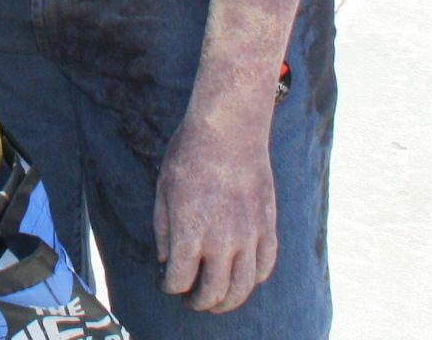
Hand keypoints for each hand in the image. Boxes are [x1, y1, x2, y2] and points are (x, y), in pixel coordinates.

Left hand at [156, 108, 277, 312]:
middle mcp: (222, 241)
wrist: (230, 129)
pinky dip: (254, 279)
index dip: (169, 288)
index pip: (179, 281)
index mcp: (190, 233)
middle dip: (198, 302)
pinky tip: (243, 278)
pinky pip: (265, 266)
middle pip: (212, 293)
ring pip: (243, 288)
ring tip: (218, 301)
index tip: (167, 284)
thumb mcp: (163, 190)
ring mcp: (249, 236)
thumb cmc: (190, 155)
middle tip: (192, 300)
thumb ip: (163, 231)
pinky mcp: (267, 227)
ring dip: (228, 301)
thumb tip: (167, 262)